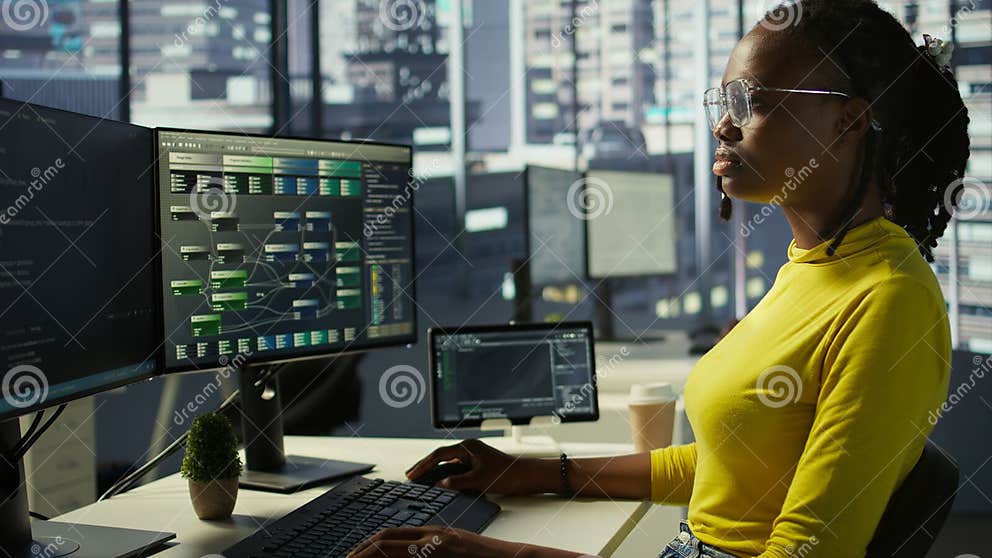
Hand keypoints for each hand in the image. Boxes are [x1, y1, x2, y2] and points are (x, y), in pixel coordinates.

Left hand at [346, 526, 509, 557]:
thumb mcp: (454, 551)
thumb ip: (431, 552)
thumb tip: (408, 556)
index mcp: (434, 534)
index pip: (391, 534)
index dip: (368, 543)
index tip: (353, 554)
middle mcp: (433, 537)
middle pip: (385, 539)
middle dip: (360, 551)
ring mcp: (438, 548)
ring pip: (392, 548)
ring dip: (368, 557)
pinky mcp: (445, 556)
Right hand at [405, 439, 551, 494]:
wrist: (526, 476)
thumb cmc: (506, 474)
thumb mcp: (479, 480)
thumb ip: (458, 482)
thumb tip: (441, 484)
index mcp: (467, 447)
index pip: (439, 454)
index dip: (424, 464)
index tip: (413, 474)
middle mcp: (468, 449)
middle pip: (441, 456)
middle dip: (425, 465)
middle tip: (410, 474)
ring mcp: (472, 456)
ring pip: (447, 462)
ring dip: (434, 470)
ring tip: (419, 478)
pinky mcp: (476, 464)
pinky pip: (455, 468)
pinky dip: (445, 474)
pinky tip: (438, 482)